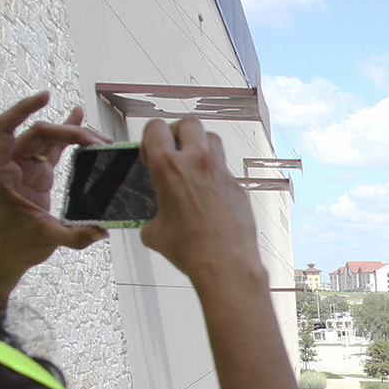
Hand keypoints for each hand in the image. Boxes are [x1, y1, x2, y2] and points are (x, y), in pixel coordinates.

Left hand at [0, 92, 109, 310]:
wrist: (5, 257)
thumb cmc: (14, 246)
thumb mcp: (45, 239)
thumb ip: (75, 235)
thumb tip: (102, 231)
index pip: (5, 128)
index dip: (24, 109)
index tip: (46, 97)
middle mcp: (8, 164)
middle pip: (37, 133)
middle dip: (67, 132)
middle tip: (97, 142)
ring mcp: (23, 167)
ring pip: (46, 139)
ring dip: (71, 135)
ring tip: (99, 138)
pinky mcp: (35, 175)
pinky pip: (51, 149)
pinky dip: (65, 138)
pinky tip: (81, 122)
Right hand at [138, 118, 263, 288]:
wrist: (225, 264)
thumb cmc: (192, 250)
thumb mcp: (154, 233)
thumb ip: (152, 218)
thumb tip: (155, 223)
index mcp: (169, 167)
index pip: (155, 128)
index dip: (150, 138)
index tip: (150, 154)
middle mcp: (197, 163)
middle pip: (188, 123)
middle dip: (177, 132)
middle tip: (173, 150)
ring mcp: (221, 173)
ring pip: (212, 139)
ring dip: (200, 145)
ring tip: (192, 165)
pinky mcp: (238, 187)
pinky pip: (226, 169)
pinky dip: (216, 174)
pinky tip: (209, 194)